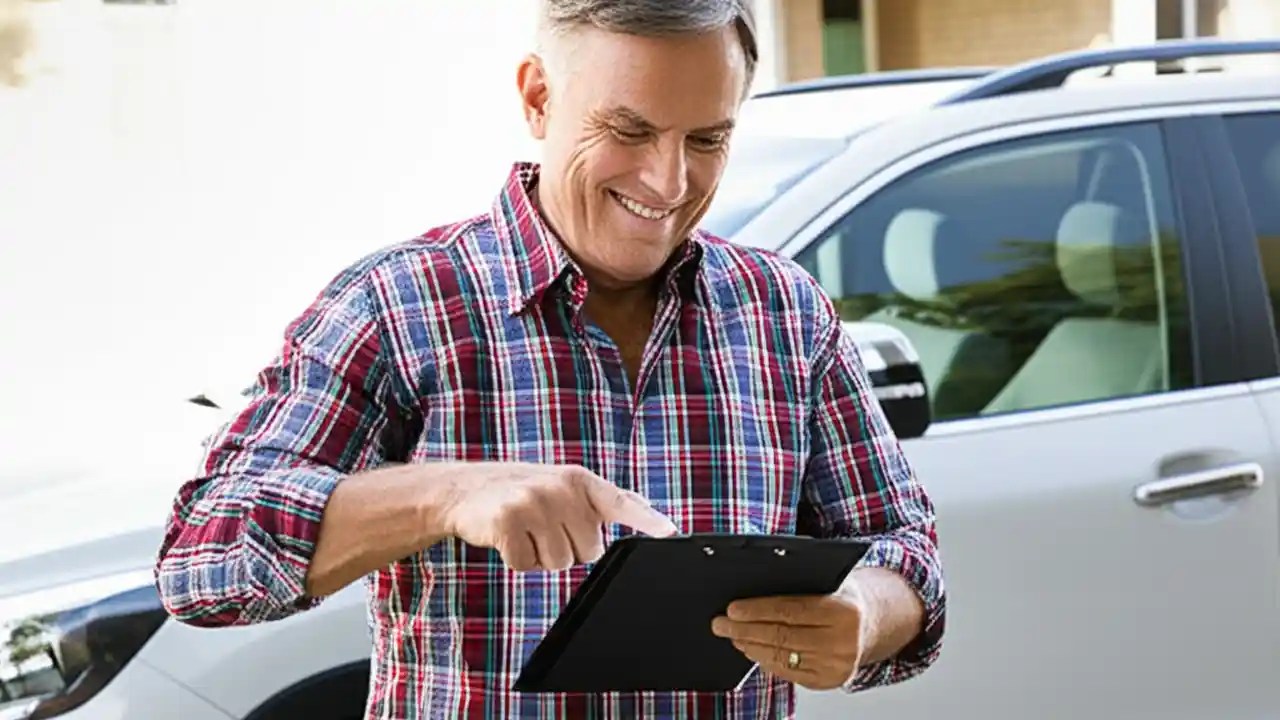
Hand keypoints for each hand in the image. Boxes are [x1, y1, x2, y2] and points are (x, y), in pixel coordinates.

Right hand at [438, 462, 677, 570]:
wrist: (462, 489)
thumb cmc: (520, 491)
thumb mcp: (561, 486)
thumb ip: (596, 501)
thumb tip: (640, 510)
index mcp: (579, 480)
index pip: (622, 501)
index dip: (648, 519)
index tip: (671, 532)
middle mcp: (560, 488)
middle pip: (590, 551)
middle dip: (569, 548)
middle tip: (544, 527)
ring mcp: (534, 503)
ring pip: (561, 562)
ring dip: (541, 556)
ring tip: (525, 531)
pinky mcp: (508, 522)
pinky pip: (528, 565)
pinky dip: (517, 560)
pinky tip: (507, 538)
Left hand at [711, 583, 868, 690]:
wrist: (874, 624)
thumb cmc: (844, 599)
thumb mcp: (831, 582)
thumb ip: (800, 583)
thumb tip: (752, 585)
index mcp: (843, 611)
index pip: (790, 611)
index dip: (757, 611)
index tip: (732, 609)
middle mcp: (842, 642)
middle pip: (781, 636)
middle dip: (744, 630)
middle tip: (721, 624)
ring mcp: (836, 666)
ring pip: (781, 657)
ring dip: (750, 646)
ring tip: (732, 636)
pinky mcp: (828, 681)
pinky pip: (788, 672)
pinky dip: (765, 660)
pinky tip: (752, 650)